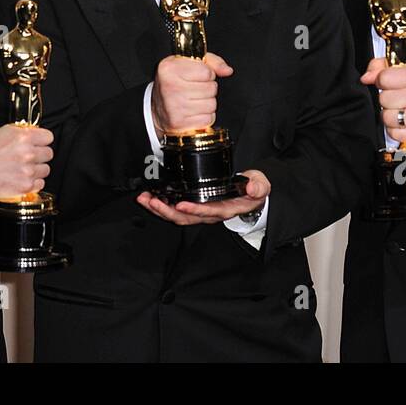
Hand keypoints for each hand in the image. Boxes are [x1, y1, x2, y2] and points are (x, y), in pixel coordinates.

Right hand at [0, 123, 52, 197]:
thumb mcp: (4, 132)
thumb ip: (23, 131)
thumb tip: (35, 132)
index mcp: (24, 138)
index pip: (49, 137)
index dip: (42, 140)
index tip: (39, 143)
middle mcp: (28, 154)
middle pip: (49, 153)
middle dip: (40, 155)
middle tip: (29, 156)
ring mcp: (28, 171)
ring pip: (45, 169)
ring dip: (37, 169)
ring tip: (23, 168)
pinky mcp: (26, 185)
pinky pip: (40, 183)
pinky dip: (33, 182)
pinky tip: (23, 177)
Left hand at [136, 170, 269, 224]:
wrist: (250, 195)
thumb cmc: (253, 191)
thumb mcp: (260, 186)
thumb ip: (258, 186)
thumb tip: (253, 188)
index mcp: (225, 209)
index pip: (208, 212)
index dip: (194, 210)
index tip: (181, 204)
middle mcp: (210, 214)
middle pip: (186, 218)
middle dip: (167, 211)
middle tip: (153, 201)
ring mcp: (200, 212)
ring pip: (177, 216)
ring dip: (159, 208)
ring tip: (145, 199)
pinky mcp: (193, 206)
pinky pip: (174, 209)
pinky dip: (161, 204)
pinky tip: (149, 197)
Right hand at [151, 52, 233, 133]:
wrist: (157, 108)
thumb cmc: (174, 84)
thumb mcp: (188, 64)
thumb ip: (211, 62)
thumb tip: (227, 70)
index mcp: (170, 68)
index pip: (207, 71)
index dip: (207, 74)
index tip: (196, 76)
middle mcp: (170, 87)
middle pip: (211, 88)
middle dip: (207, 89)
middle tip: (194, 89)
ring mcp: (174, 106)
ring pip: (211, 104)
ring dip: (207, 103)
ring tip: (193, 100)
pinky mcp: (179, 122)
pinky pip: (207, 119)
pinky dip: (204, 117)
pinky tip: (193, 112)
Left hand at [361, 57, 405, 143]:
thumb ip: (384, 67)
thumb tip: (366, 77)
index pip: (384, 78)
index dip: (382, 80)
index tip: (388, 82)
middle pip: (383, 98)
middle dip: (387, 98)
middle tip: (399, 97)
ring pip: (386, 117)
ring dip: (390, 114)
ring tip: (402, 109)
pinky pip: (394, 133)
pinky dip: (395, 129)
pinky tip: (405, 121)